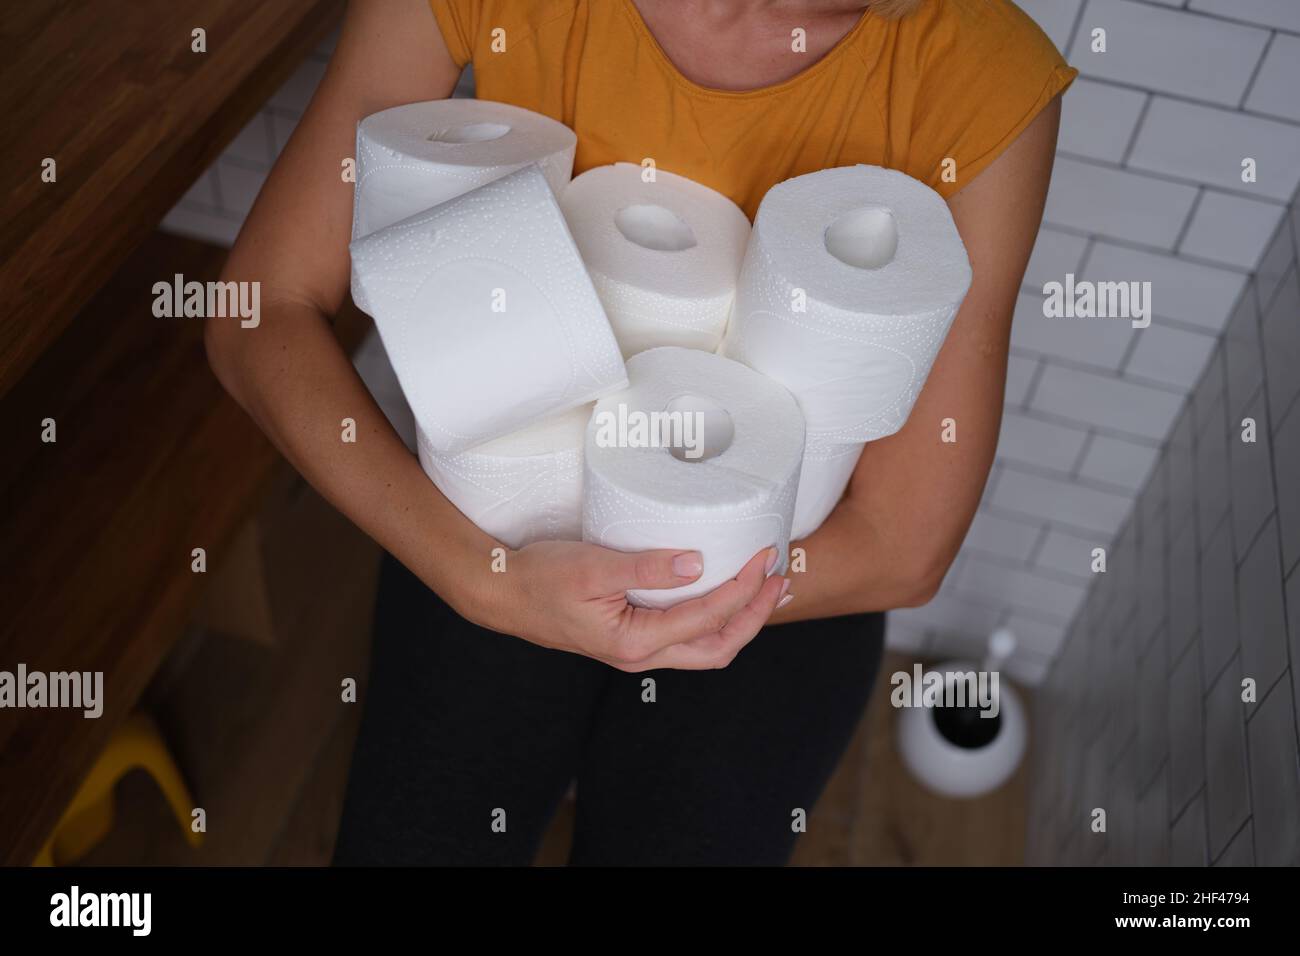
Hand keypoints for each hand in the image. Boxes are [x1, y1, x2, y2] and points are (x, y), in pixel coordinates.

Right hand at [490, 542, 790, 670]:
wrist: (504, 594)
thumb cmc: (541, 579)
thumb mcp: (593, 566)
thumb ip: (646, 567)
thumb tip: (698, 562)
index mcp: (635, 643)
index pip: (708, 618)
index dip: (744, 588)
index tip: (765, 556)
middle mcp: (641, 656)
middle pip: (719, 647)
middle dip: (757, 615)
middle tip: (782, 578)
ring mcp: (638, 651)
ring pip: (707, 648)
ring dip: (742, 621)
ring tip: (770, 590)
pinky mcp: (634, 637)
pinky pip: (689, 637)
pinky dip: (717, 618)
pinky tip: (727, 595)